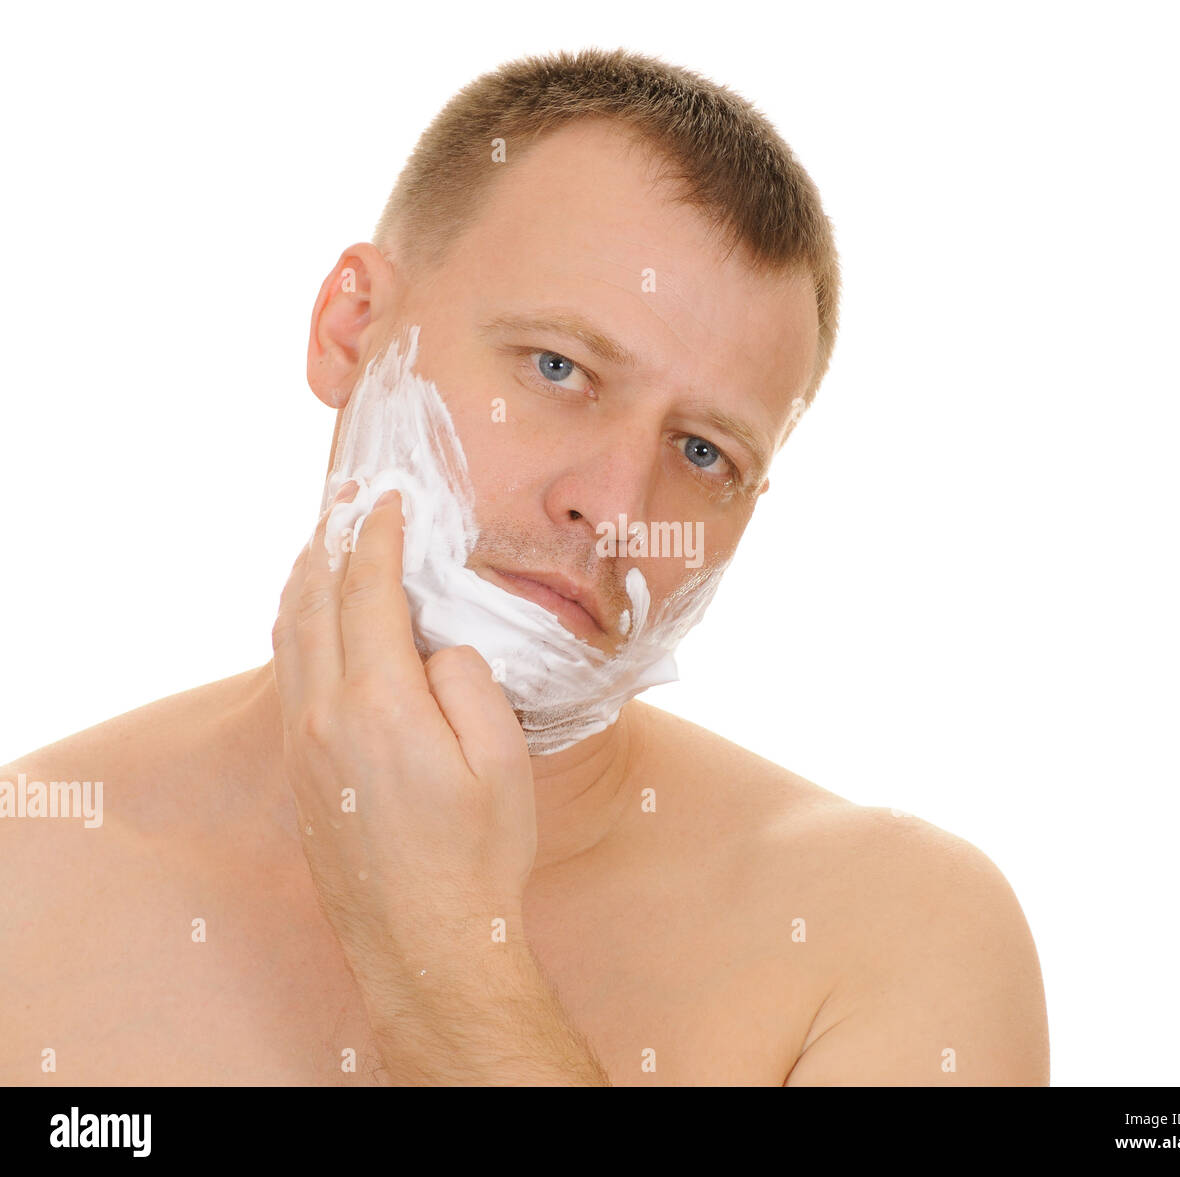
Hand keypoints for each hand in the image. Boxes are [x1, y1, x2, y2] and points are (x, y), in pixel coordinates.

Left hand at [270, 483, 537, 990]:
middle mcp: (324, 715)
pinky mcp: (298, 772)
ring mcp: (302, 745)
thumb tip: (434, 649)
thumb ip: (467, 682)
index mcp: (379, 703)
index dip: (377, 536)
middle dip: (329, 539)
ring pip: (288, 636)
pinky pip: (286, 675)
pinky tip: (310, 622)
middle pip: (313, 600)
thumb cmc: (476, 854)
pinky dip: (295, 627)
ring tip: (320, 544)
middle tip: (345, 499)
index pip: (367, 591)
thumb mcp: (501, 760)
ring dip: (304, 579)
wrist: (424, 943)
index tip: (387, 500)